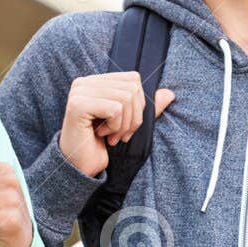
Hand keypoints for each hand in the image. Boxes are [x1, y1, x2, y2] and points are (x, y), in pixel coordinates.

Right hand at [58, 71, 174, 177]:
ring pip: (125, 98)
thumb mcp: (127, 123)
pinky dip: (114, 127)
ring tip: (112, 136)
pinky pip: (115, 109)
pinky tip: (101, 135)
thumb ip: (145, 107)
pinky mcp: (78, 104)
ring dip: (123, 124)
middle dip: (133, 117)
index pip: (133, 80)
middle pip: (132, 88)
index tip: (125, 125)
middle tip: (120, 134)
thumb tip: (169, 94)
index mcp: (95, 82)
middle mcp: (85, 82)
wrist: (80, 167)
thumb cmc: (100, 144)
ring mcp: (80, 92)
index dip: (137, 105)